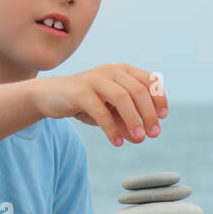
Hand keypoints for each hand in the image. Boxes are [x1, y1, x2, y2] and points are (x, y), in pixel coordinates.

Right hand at [30, 63, 168, 146]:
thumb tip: (140, 138)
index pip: (149, 81)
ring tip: (139, 139)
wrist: (50, 96)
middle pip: (138, 90)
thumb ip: (126, 122)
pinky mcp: (80, 92)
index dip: (159, 98)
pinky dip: (111, 128)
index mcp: (123, 71)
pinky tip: (117, 142)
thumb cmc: (86, 103)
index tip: (163, 117)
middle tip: (153, 134)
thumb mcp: (110, 113)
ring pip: (122, 98)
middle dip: (149, 113)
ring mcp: (95, 79)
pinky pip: (100, 111)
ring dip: (133, 120)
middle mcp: (111, 71)